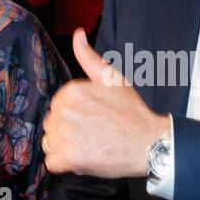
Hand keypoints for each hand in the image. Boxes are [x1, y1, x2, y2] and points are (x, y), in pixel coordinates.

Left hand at [42, 29, 168, 177]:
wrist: (148, 143)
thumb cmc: (131, 112)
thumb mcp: (111, 79)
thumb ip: (89, 57)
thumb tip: (78, 34)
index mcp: (71, 91)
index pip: (57, 108)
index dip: (74, 117)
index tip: (93, 120)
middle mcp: (64, 111)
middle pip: (52, 126)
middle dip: (68, 133)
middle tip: (94, 134)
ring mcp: (65, 135)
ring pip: (50, 144)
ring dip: (66, 149)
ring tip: (90, 146)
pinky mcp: (69, 158)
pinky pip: (52, 163)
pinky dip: (65, 165)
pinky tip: (84, 159)